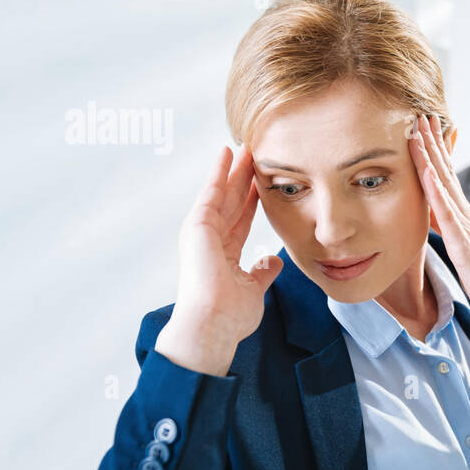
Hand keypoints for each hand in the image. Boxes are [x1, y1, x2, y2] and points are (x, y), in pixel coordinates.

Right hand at [154, 145, 283, 375]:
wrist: (212, 325)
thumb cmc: (230, 316)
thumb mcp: (254, 289)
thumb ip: (262, 272)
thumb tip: (272, 261)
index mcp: (223, 253)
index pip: (241, 219)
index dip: (251, 199)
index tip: (262, 182)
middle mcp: (210, 239)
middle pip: (230, 200)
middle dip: (243, 177)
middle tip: (254, 152)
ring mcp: (202, 231)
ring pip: (222, 191)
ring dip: (233, 168)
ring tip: (244, 145)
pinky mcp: (197, 225)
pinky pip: (211, 191)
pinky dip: (218, 171)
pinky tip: (227, 153)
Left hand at [408, 114, 469, 359]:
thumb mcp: (462, 247)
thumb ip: (448, 226)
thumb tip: (429, 209)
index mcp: (463, 216)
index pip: (446, 176)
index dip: (434, 149)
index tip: (420, 125)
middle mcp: (467, 216)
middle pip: (446, 172)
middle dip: (432, 142)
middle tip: (419, 113)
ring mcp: (468, 228)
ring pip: (445, 186)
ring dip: (431, 157)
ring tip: (419, 132)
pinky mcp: (466, 246)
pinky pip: (449, 216)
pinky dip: (436, 192)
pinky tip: (427, 174)